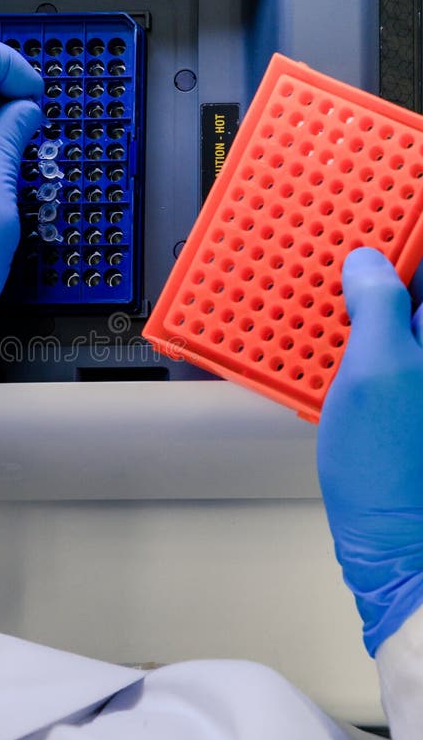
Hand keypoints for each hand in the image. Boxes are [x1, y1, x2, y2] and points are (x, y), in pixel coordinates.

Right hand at [317, 247, 422, 655]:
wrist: (391, 537)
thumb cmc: (390, 464)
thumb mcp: (376, 371)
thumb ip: (376, 307)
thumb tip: (367, 264)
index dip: (407, 227)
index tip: (378, 202)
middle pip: (413, 288)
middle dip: (380, 262)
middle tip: (341, 243)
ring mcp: (422, 376)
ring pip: (394, 315)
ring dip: (362, 296)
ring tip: (327, 282)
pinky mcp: (405, 395)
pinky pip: (379, 346)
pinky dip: (354, 332)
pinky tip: (327, 332)